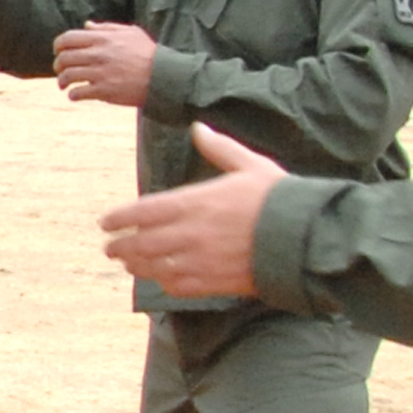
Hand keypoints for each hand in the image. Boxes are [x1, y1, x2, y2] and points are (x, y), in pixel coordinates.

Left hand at [54, 22, 158, 107]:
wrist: (163, 76)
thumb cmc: (147, 53)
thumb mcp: (130, 33)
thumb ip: (106, 27)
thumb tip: (87, 25)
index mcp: (103, 38)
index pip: (68, 38)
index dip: (58, 45)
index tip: (58, 52)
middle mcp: (98, 54)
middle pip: (64, 58)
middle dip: (58, 65)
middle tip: (60, 70)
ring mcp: (100, 73)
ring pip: (67, 76)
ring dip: (62, 81)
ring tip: (64, 85)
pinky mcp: (104, 91)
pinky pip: (78, 93)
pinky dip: (72, 95)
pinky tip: (75, 95)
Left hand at [100, 125, 284, 295]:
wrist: (306, 237)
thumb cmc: (278, 198)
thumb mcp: (249, 164)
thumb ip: (219, 147)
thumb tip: (199, 127)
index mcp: (196, 202)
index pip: (143, 212)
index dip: (119, 218)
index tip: (105, 223)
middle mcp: (191, 233)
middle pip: (141, 243)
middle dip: (120, 246)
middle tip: (110, 248)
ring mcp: (200, 260)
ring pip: (155, 267)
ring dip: (137, 266)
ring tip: (128, 264)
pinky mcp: (214, 282)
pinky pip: (179, 286)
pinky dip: (165, 283)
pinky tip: (161, 279)